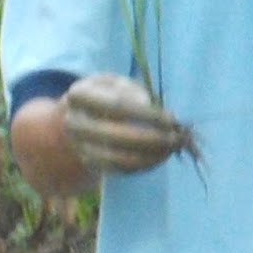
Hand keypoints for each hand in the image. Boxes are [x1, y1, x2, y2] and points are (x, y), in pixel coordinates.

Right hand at [61, 72, 193, 176]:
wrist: (75, 117)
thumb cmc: (104, 94)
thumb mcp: (114, 82)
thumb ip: (131, 90)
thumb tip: (147, 105)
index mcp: (79, 95)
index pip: (116, 106)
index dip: (146, 114)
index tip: (172, 118)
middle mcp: (74, 123)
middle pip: (117, 135)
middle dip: (153, 138)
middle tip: (178, 137)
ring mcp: (79, 146)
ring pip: (117, 158)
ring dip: (150, 156)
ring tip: (173, 148)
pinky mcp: (89, 163)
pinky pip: (118, 169)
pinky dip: (142, 165)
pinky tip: (160, 156)